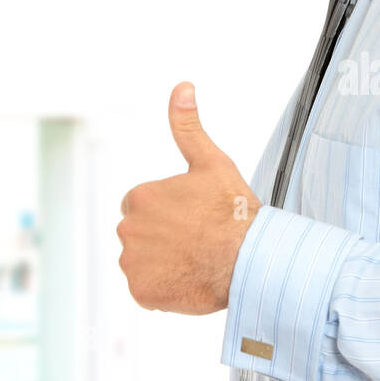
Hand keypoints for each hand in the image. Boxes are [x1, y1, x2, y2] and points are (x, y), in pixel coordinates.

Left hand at [116, 82, 260, 313]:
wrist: (251, 260)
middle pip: (140, 234)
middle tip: (197, 239)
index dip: (169, 212)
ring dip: (163, 263)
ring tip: (196, 260)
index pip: (142, 206)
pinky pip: (147, 290)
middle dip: (162, 237)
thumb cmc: (234, 211)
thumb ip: (187, 127)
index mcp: (140, 197)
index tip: (193, 217)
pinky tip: (190, 278)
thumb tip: (182, 87)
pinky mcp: (141, 293)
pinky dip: (165, 288)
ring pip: (143, 262)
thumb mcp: (212, 162)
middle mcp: (128, 229)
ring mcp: (133, 264)